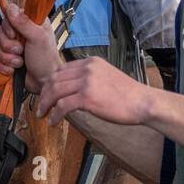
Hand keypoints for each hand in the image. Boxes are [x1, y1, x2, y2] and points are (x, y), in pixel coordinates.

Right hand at [0, 3, 60, 94]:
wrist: (44, 82)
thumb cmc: (46, 59)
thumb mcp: (38, 37)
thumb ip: (24, 22)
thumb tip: (11, 8)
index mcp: (31, 22)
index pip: (10, 15)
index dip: (8, 26)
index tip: (14, 35)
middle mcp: (21, 31)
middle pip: (1, 31)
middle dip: (8, 45)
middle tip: (21, 51)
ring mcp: (13, 45)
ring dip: (7, 57)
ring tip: (20, 62)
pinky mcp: (7, 57)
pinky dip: (3, 66)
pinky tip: (13, 69)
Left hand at [35, 57, 152, 127]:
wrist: (143, 102)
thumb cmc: (127, 94)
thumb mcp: (106, 76)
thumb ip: (89, 78)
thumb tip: (73, 89)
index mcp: (91, 62)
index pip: (61, 69)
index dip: (50, 83)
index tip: (46, 94)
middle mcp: (87, 68)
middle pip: (55, 79)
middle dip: (44, 94)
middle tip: (40, 107)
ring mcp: (87, 82)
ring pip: (55, 91)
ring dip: (45, 104)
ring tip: (42, 115)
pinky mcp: (88, 97)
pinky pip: (62, 106)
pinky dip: (55, 115)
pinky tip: (54, 122)